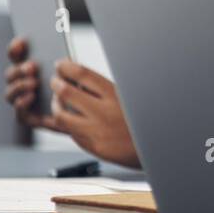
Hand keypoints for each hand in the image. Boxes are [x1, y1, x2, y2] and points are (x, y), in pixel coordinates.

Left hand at [3, 38, 139, 167]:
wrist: (158, 146)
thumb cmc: (145, 120)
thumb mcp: (128, 97)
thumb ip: (104, 91)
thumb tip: (80, 81)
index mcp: (114, 95)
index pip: (82, 74)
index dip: (66, 66)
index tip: (61, 65)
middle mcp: (103, 112)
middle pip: (65, 92)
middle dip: (56, 84)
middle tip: (55, 81)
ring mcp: (96, 131)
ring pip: (61, 116)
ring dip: (56, 106)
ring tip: (59, 103)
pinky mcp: (93, 147)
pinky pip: (71, 133)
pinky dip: (68, 125)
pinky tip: (73, 121)